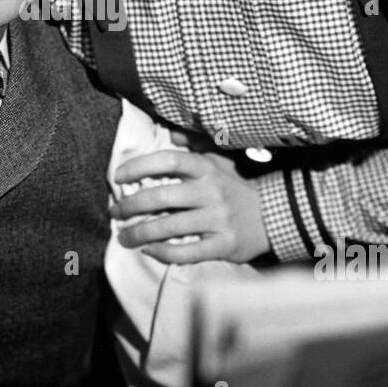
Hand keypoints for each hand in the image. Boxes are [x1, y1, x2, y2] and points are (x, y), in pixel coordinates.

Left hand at [111, 143, 270, 264]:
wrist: (272, 215)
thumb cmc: (234, 187)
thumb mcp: (218, 161)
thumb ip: (194, 147)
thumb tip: (172, 133)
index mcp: (206, 168)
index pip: (168, 160)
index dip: (139, 166)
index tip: (119, 177)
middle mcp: (211, 191)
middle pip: (161, 197)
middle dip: (131, 206)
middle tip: (115, 212)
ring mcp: (218, 219)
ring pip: (169, 227)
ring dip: (139, 233)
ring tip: (123, 237)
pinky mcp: (224, 245)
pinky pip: (186, 252)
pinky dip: (163, 252)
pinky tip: (149, 250)